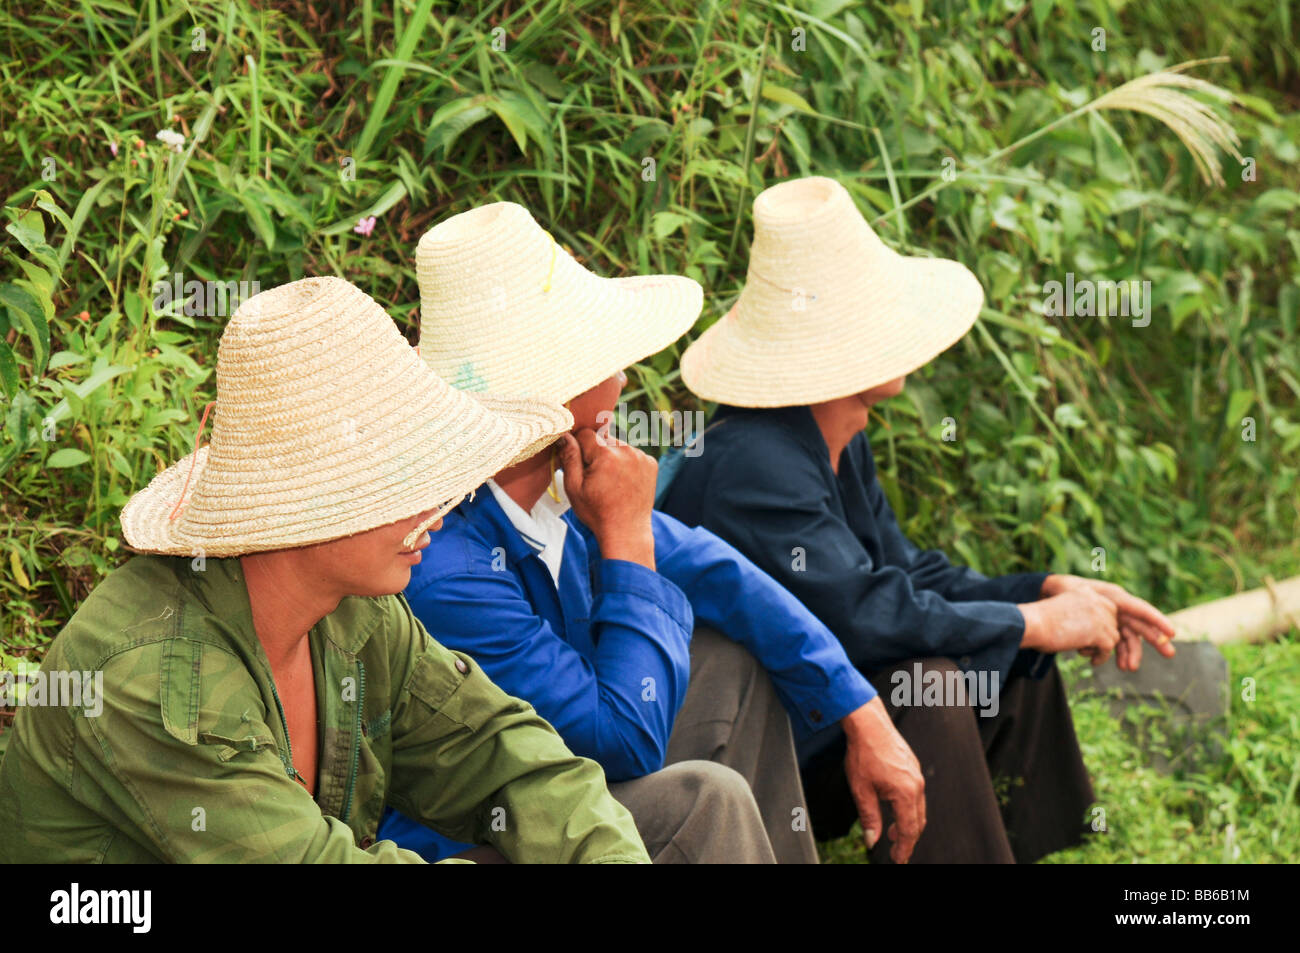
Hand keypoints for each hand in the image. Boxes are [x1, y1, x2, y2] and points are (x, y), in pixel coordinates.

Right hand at [557, 428, 656, 567]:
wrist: (627, 531)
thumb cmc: (598, 513)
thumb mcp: (574, 488)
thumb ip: (569, 458)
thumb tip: (565, 435)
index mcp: (606, 455)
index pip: (585, 433)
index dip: (578, 446)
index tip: (580, 463)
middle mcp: (626, 450)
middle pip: (603, 437)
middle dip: (596, 451)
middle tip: (595, 475)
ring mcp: (641, 456)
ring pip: (618, 444)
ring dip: (612, 455)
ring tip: (610, 480)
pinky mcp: (651, 463)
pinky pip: (632, 453)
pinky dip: (626, 461)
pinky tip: (623, 481)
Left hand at [841, 698, 925, 862]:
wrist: (868, 723)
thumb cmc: (863, 753)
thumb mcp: (861, 790)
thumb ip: (869, 818)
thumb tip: (872, 841)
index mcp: (906, 793)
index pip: (909, 830)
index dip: (904, 849)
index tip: (898, 861)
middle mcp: (917, 785)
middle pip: (918, 822)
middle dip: (908, 839)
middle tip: (897, 853)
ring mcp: (917, 775)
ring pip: (918, 808)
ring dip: (908, 823)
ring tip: (894, 835)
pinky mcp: (913, 767)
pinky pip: (916, 794)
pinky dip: (908, 808)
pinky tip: (895, 809)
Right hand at [1019, 588, 1120, 665]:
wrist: (1033, 624)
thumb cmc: (1039, 621)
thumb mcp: (1063, 610)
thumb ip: (1079, 616)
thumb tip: (1091, 635)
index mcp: (1085, 591)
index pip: (1106, 608)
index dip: (1100, 623)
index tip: (1088, 634)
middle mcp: (1096, 600)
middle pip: (1112, 622)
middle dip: (1102, 635)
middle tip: (1087, 645)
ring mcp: (1100, 616)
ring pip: (1113, 636)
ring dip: (1101, 647)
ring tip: (1083, 652)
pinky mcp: (1099, 633)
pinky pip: (1108, 648)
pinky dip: (1101, 657)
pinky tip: (1091, 661)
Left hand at [1040, 574, 1176, 670]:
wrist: (1052, 595)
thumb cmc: (1066, 590)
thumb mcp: (1077, 591)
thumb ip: (1093, 601)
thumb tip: (1105, 614)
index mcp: (1116, 597)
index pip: (1141, 609)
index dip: (1158, 620)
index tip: (1171, 633)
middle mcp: (1118, 609)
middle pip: (1141, 625)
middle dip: (1156, 641)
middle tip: (1170, 654)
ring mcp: (1112, 620)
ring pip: (1127, 639)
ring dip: (1128, 654)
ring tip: (1127, 668)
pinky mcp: (1103, 629)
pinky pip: (1112, 643)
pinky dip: (1109, 654)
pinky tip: (1097, 662)